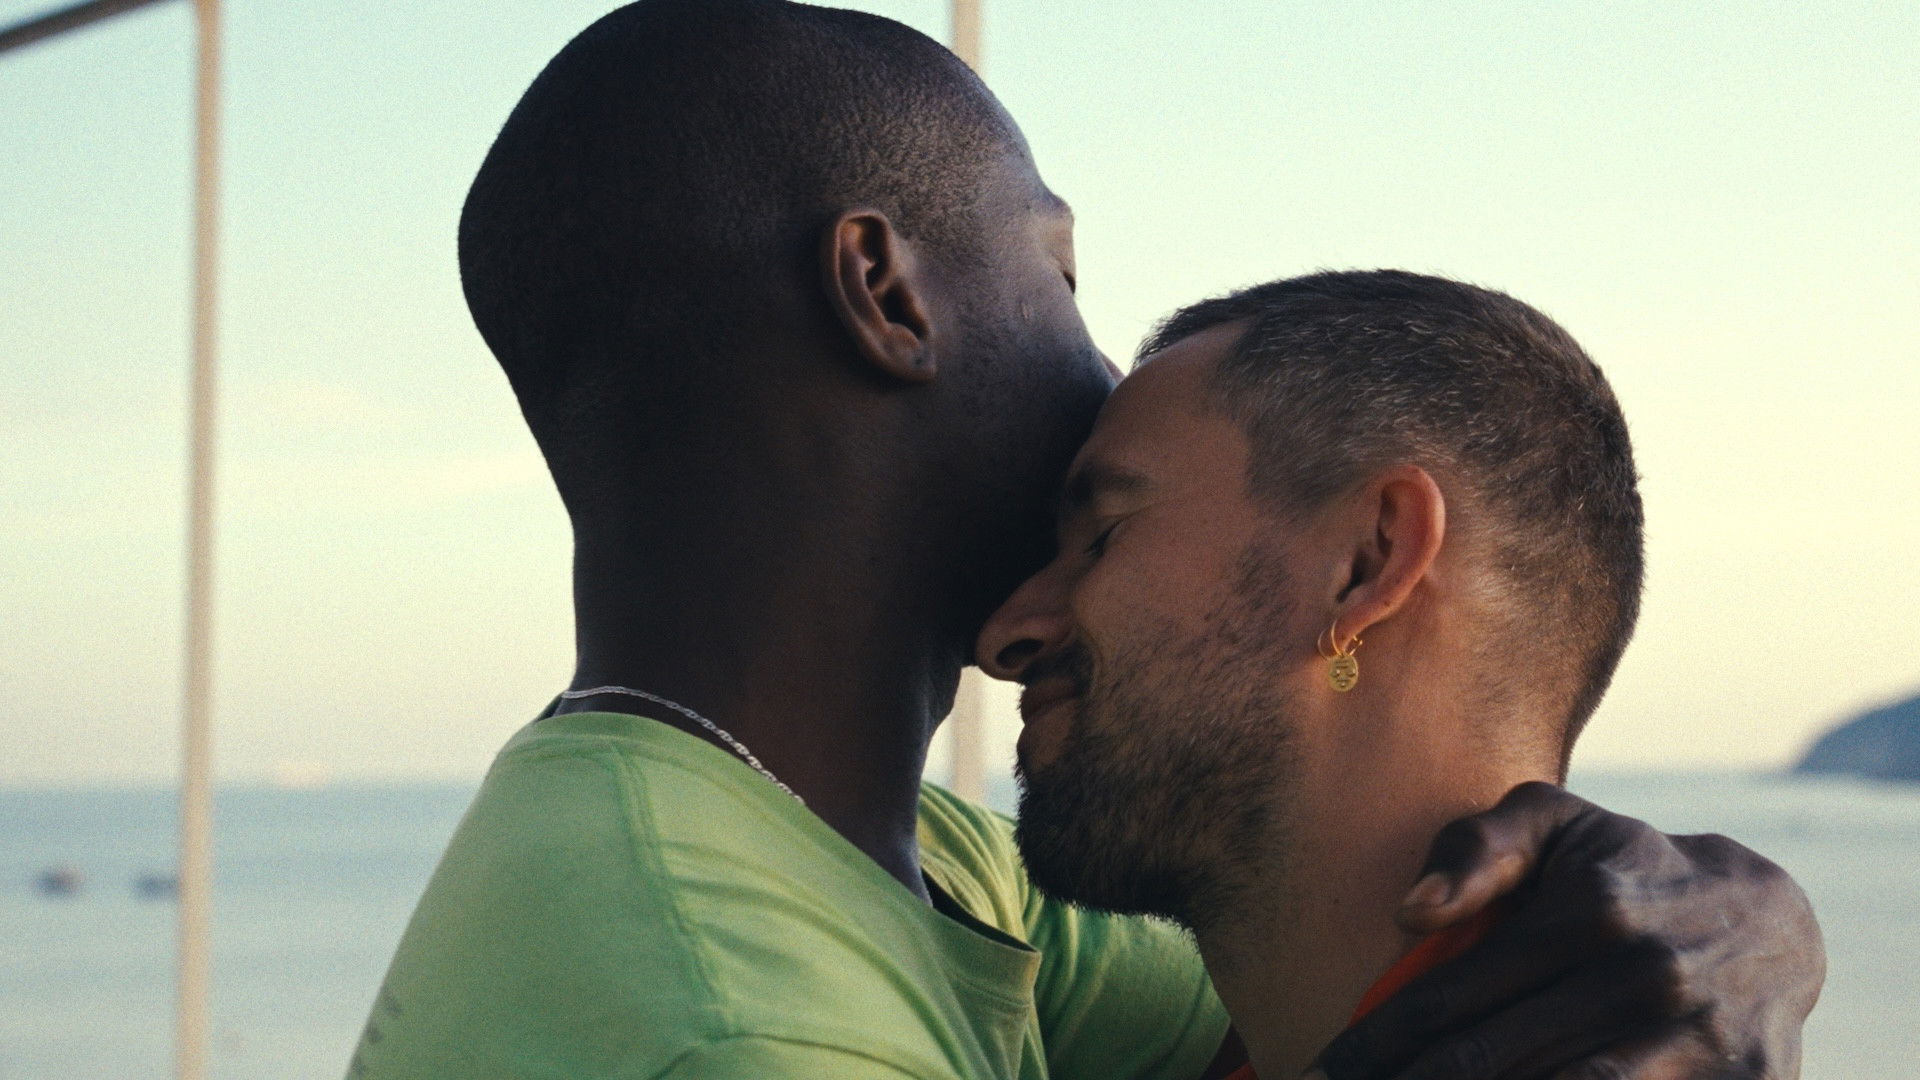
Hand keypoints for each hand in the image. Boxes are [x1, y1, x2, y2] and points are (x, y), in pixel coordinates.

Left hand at [1307, 781, 1823, 1079]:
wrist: (1773, 925)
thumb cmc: (1624, 869)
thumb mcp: (1556, 825)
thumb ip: (1478, 847)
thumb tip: (1411, 911)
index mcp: (1588, 910)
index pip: (1453, 998)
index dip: (1379, 1043)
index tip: (1324, 1072)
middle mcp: (1644, 975)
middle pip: (1490, 1062)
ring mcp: (1697, 1040)